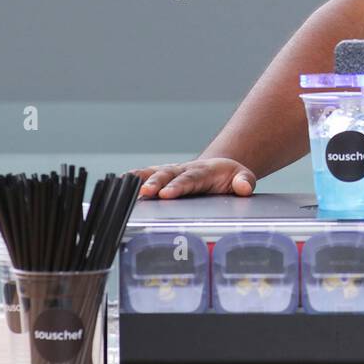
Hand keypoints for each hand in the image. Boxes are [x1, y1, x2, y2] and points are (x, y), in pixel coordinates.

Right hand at [133, 158, 256, 199]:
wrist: (218, 170)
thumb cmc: (229, 177)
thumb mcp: (242, 177)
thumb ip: (244, 182)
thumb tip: (244, 188)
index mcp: (203, 171)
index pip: (190, 179)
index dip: (178, 186)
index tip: (167, 194)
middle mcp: (183, 169)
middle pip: (168, 175)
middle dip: (155, 183)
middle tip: (146, 192)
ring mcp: (171, 173)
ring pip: (153, 173)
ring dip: (140, 180)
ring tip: (124, 185)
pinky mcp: (161, 178)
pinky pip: (145, 176)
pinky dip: (132, 180)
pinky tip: (118, 184)